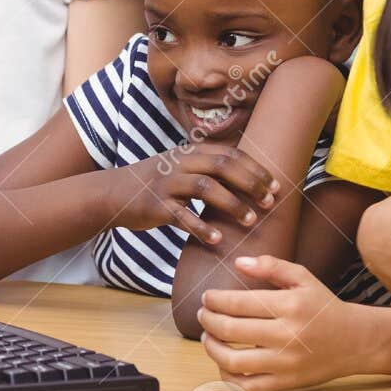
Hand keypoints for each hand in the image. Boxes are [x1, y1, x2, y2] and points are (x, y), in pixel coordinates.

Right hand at [108, 147, 278, 243]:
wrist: (114, 192)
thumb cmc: (157, 183)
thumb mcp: (182, 167)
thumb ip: (209, 168)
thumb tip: (248, 178)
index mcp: (191, 152)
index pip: (230, 154)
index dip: (255, 168)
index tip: (275, 185)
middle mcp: (180, 163)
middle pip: (222, 166)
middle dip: (249, 183)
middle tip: (269, 202)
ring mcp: (167, 184)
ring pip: (205, 188)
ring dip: (232, 204)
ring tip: (250, 220)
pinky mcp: (156, 206)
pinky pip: (182, 216)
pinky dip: (201, 227)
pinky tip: (217, 239)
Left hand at [195, 255, 373, 390]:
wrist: (356, 341)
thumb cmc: (324, 306)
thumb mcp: (303, 278)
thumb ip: (271, 266)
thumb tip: (238, 263)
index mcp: (289, 306)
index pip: (238, 303)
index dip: (214, 300)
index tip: (206, 297)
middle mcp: (286, 335)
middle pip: (230, 330)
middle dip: (208, 321)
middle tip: (203, 314)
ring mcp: (286, 363)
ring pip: (233, 361)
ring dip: (212, 348)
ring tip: (207, 338)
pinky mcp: (286, 383)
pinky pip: (248, 387)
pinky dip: (228, 378)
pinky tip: (223, 364)